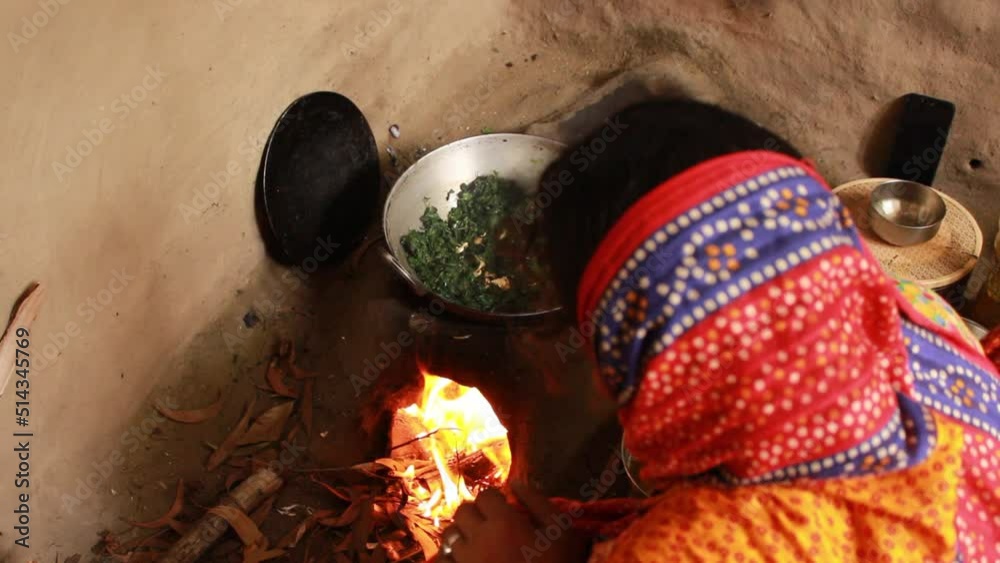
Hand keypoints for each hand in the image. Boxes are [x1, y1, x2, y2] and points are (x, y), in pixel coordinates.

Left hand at [436, 483, 589, 562]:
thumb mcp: (562, 531)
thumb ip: (538, 503)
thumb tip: (516, 484)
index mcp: (503, 522)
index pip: (485, 495)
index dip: (494, 498)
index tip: (502, 505)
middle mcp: (478, 538)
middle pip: (462, 512)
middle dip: (474, 513)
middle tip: (489, 522)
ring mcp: (467, 562)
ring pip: (449, 537)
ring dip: (461, 534)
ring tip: (477, 542)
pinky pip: (444, 562)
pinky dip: (451, 558)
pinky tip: (467, 560)